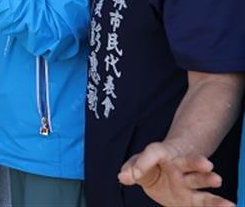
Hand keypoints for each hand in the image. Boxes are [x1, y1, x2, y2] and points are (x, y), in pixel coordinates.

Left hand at [118, 142, 232, 206]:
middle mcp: (177, 166)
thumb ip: (131, 169)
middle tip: (207, 164)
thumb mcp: (137, 166)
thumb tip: (123, 177)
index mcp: (160, 155)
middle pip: (187, 162)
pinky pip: (205, 201)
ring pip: (199, 180)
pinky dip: (218, 204)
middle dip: (196, 163)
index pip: (152, 153)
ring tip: (218, 179)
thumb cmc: (150, 167)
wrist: (167, 174)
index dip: (143, 162)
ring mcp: (187, 182)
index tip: (133, 174)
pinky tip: (231, 206)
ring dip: (207, 180)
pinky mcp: (193, 198)